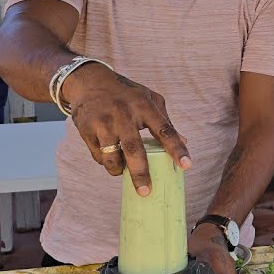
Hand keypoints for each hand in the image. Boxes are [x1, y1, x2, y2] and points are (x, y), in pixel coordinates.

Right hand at [62, 63, 189, 195]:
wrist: (90, 81)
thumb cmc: (126, 93)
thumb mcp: (149, 98)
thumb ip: (165, 119)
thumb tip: (184, 141)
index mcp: (144, 105)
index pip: (165, 129)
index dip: (176, 148)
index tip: (186, 165)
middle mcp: (123, 114)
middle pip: (134, 149)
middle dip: (140, 173)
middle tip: (146, 191)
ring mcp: (103, 122)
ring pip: (111, 156)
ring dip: (118, 170)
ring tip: (122, 171)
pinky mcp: (87, 129)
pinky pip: (98, 155)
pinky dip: (106, 162)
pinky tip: (109, 157)